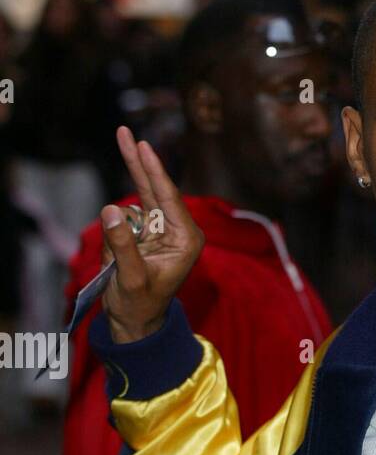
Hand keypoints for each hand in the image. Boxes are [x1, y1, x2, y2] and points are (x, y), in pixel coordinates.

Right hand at [100, 126, 203, 343]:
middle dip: (139, 163)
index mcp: (186, 239)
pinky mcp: (146, 232)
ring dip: (122, 219)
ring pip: (141, 199)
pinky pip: (127, 216)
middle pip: (156, 189)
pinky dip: (116, 230)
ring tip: (125, 262)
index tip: (143, 145)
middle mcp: (178, 230)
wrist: (136, 322)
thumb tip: (111, 210)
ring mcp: (162, 229)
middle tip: (125, 132)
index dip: (154, 171)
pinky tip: (117, 263)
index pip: (168, 198)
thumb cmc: (139, 305)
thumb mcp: (131, 277)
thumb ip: (122, 245)